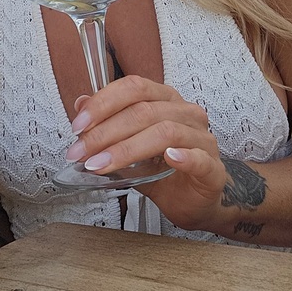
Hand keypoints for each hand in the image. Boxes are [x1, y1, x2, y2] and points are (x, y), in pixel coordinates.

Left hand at [65, 75, 226, 231]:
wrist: (192, 202)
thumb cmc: (163, 171)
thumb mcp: (128, 146)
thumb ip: (107, 125)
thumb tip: (80, 103)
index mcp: (165, 99)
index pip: (134, 87)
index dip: (103, 103)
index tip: (78, 125)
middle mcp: (186, 112)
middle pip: (143, 111)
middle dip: (104, 132)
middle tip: (80, 152)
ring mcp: (202, 138)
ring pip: (164, 132)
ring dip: (126, 148)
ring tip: (100, 164)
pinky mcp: (213, 167)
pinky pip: (199, 157)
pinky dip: (183, 156)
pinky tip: (168, 158)